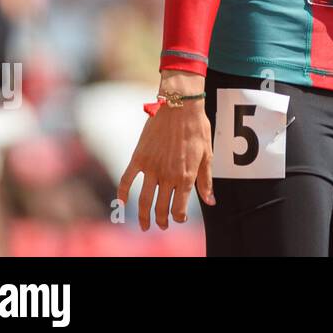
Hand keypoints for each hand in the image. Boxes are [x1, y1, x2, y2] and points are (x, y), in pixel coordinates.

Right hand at [117, 81, 213, 230]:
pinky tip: (122, 203)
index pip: (180, 208)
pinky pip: (127, 180)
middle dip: (161, 220)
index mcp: (186, 177)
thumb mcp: (208, 155)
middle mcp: (168, 176)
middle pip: (161, 207)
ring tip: (145, 225)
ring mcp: (151, 168)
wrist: (180, 107)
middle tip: (161, 225)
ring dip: (144, 216)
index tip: (178, 219)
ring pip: (145, 200)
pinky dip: (123, 193)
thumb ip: (206, 180)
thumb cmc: (197, 129)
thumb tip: (211, 202)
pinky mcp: (138, 158)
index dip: (179, 217)